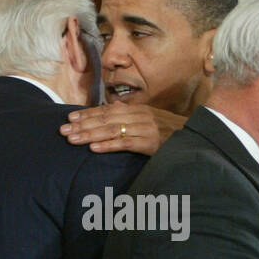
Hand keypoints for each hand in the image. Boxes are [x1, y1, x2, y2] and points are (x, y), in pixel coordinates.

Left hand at [59, 102, 185, 154]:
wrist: (195, 139)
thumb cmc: (171, 132)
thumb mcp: (151, 120)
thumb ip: (132, 117)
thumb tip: (113, 112)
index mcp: (138, 109)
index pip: (107, 111)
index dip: (87, 115)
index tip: (69, 118)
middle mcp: (140, 116)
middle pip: (105, 120)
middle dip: (82, 125)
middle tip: (63, 131)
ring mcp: (145, 129)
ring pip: (111, 131)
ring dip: (89, 135)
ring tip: (72, 139)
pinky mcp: (150, 143)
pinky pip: (125, 143)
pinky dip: (108, 146)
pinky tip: (94, 149)